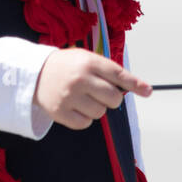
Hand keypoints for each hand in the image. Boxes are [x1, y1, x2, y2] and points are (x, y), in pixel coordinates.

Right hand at [32, 47, 150, 129]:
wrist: (34, 73)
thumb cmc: (67, 66)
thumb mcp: (86, 58)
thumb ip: (109, 71)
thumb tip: (137, 88)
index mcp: (88, 62)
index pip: (118, 75)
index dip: (135, 84)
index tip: (147, 91)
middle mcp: (80, 79)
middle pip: (113, 98)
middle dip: (112, 98)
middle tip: (101, 92)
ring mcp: (69, 96)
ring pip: (100, 112)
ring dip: (97, 108)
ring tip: (83, 98)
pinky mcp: (60, 112)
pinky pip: (85, 123)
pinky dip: (84, 118)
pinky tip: (75, 107)